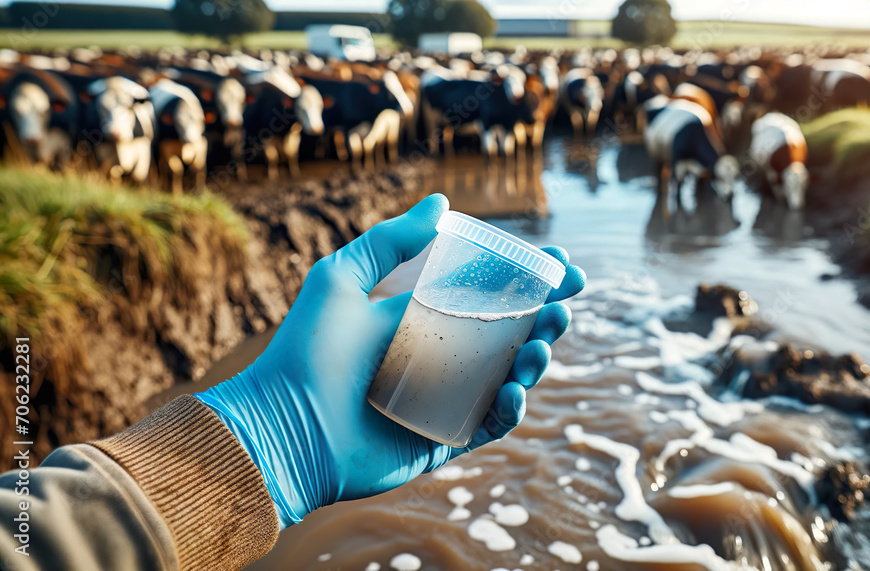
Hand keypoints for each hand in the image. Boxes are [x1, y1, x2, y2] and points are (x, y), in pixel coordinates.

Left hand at [196, 194, 585, 527]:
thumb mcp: (341, 278)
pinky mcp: (444, 439)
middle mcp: (440, 357)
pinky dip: (510, 409)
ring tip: (541, 347)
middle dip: (544, 322)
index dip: (530, 281)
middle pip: (509, 336)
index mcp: (423, 319)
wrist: (282, 428)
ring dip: (535, 362)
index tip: (563, 267)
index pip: (488, 295)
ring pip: (508, 379)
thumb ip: (390, 241)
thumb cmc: (304, 350)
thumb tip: (441, 203)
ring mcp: (445, 400)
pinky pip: (489, 424)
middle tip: (562, 310)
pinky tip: (514, 392)